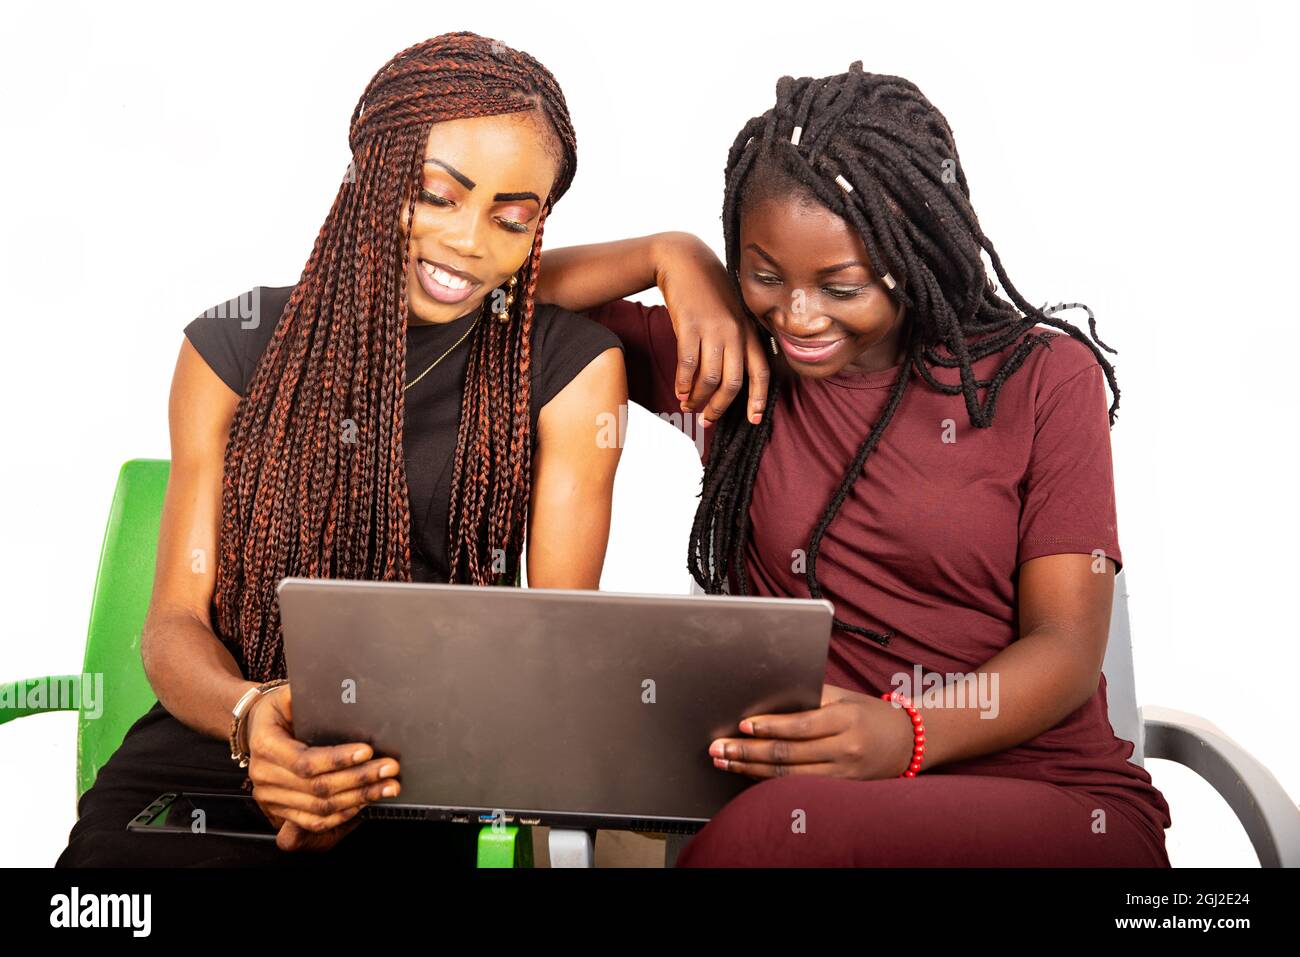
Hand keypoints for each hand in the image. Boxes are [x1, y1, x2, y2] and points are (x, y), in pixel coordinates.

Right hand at [244, 684, 401, 851]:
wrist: (255, 730)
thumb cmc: (277, 711)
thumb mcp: (286, 695)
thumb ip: (309, 695)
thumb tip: (343, 692)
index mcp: (266, 745)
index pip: (305, 761)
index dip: (338, 759)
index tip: (367, 751)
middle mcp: (265, 775)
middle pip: (317, 787)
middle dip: (359, 779)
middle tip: (389, 770)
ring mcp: (270, 797)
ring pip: (320, 807)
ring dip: (358, 798)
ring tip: (387, 787)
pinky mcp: (280, 810)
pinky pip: (314, 821)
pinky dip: (342, 815)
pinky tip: (365, 802)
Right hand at [653, 233, 769, 426]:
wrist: (685, 261)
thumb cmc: (709, 291)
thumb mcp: (732, 314)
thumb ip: (737, 340)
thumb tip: (733, 376)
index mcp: (748, 331)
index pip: (761, 371)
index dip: (759, 399)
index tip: (754, 419)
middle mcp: (735, 332)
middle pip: (733, 382)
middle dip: (720, 407)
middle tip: (708, 420)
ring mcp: (713, 329)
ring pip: (710, 378)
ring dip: (698, 398)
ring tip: (689, 406)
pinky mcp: (690, 325)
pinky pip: (688, 364)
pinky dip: (683, 383)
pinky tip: (679, 390)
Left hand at [707, 683, 916, 780]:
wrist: (907, 742)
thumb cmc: (868, 713)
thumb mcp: (843, 698)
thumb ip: (810, 698)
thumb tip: (768, 698)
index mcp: (845, 719)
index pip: (800, 725)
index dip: (769, 726)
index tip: (743, 725)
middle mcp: (844, 748)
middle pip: (788, 753)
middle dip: (748, 751)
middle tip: (720, 748)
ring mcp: (843, 773)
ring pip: (789, 774)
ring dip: (752, 769)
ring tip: (726, 761)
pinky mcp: (840, 788)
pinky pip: (799, 786)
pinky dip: (770, 780)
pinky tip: (749, 774)